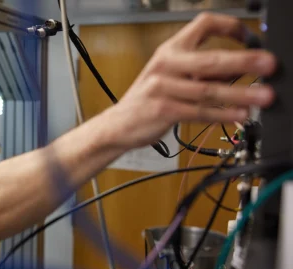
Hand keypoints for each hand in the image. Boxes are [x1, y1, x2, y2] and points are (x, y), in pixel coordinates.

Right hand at [109, 12, 276, 148]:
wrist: (118, 124)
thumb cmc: (148, 99)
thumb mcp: (172, 77)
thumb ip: (201, 73)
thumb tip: (239, 71)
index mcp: (170, 50)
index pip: (203, 25)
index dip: (229, 27)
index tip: (250, 36)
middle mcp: (166, 64)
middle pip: (211, 59)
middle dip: (244, 62)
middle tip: (269, 64)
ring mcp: (162, 87)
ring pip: (208, 90)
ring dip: (240, 94)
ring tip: (263, 97)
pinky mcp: (162, 110)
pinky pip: (198, 112)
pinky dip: (221, 115)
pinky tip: (239, 116)